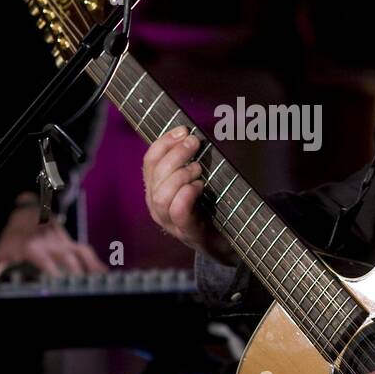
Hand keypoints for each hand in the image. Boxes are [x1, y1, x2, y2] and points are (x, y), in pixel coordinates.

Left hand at [0, 206, 106, 278]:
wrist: (27, 209)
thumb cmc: (16, 233)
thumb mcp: (2, 248)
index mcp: (35, 248)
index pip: (47, 266)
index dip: (54, 277)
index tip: (58, 288)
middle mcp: (52, 244)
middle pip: (68, 263)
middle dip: (76, 278)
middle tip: (83, 292)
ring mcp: (64, 242)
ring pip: (81, 256)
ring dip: (91, 271)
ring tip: (100, 284)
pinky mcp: (71, 242)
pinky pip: (86, 252)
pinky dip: (96, 262)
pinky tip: (105, 273)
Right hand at [143, 126, 235, 265]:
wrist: (224, 243)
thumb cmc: (209, 207)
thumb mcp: (194, 181)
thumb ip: (188, 162)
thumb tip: (191, 134)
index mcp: (155, 190)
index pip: (150, 162)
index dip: (164, 142)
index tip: (183, 130)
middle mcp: (157, 207)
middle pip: (155, 176)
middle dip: (175, 154)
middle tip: (195, 143)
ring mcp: (170, 222)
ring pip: (161, 195)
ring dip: (181, 175)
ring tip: (199, 169)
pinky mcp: (188, 232)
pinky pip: (178, 211)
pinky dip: (187, 194)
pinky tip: (199, 186)